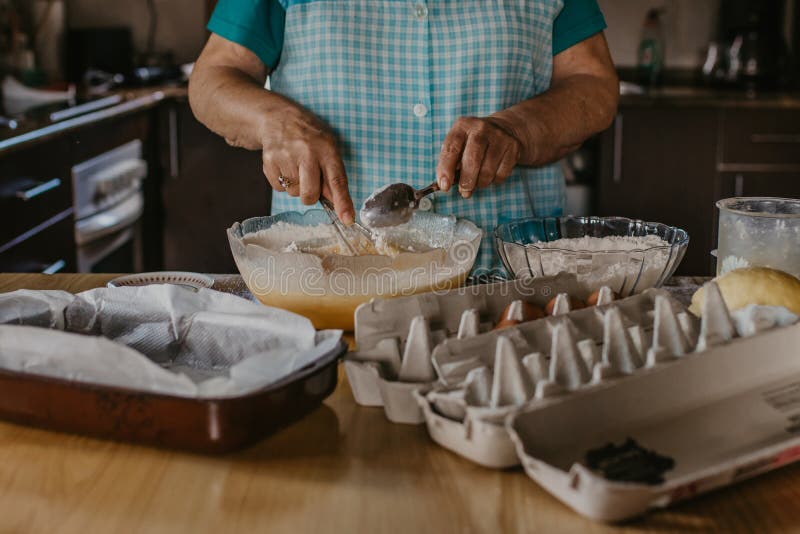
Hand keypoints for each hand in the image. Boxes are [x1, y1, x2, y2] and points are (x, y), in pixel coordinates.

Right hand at [260, 105, 354, 223]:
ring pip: (294, 193)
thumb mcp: (328, 148)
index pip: (337, 180)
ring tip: (296, 165)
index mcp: (327, 149)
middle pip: (310, 194)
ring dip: (296, 186)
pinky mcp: (269, 161)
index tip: (347, 219)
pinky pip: (279, 188)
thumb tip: (337, 203)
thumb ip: (332, 175)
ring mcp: (286, 156)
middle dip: (311, 195)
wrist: (278, 117)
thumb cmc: (309, 137)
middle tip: (310, 181)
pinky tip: (284, 165)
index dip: (342, 202)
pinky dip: (283, 182)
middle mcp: (307, 152)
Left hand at [436, 116, 521, 198]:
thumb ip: (450, 161)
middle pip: (473, 159)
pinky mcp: (513, 147)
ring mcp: (499, 136)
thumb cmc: (473, 142)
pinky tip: (491, 175)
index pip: (451, 149)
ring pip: (488, 170)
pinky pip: (502, 173)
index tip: (445, 186)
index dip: (446, 169)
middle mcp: (481, 128)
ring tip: (477, 182)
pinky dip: (494, 180)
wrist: (504, 128)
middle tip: (464, 191)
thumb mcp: (459, 144)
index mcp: (462, 126)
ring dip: (480, 183)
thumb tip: (445, 184)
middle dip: (467, 180)